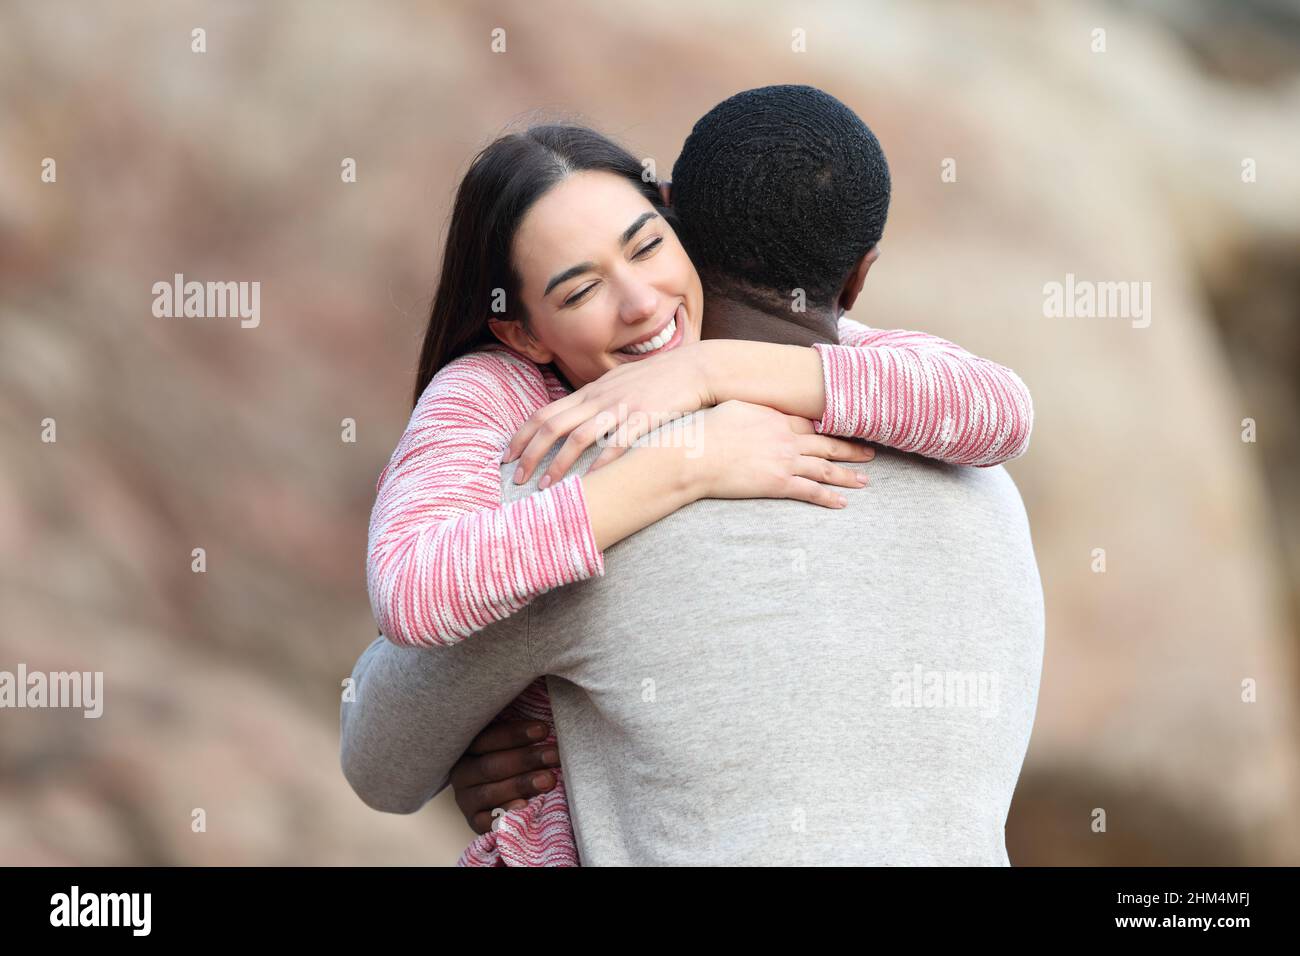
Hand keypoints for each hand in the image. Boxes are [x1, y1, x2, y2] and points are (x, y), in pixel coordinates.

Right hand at [448, 720, 561, 833]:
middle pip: (490, 766)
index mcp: (467, 746)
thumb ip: (523, 726)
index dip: (515, 734)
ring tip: (549, 779)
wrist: (504, 792)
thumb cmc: (515, 755)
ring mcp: (465, 799)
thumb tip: (546, 705)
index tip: (543, 730)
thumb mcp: (513, 739)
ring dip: (521, 784)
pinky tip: (525, 806)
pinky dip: (506, 812)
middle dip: (525, 759)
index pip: (486, 738)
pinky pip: (486, 821)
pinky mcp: (474, 822)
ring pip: (490, 792)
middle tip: (554, 755)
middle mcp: (461, 772)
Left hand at [504, 341, 714, 489]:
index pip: (544, 412)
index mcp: (589, 392)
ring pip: (578, 437)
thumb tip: (574, 420)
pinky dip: (600, 463)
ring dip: (558, 464)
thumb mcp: (618, 386)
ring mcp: (620, 408)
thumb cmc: (656, 380)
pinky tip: (589, 480)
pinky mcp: (643, 417)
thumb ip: (595, 402)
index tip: (507, 456)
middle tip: (516, 478)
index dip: (522, 435)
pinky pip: (617, 443)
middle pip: (552, 426)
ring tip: (546, 487)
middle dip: (530, 454)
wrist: (693, 368)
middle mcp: (599, 399)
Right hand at [689, 400, 873, 506]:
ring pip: (824, 468)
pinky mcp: (778, 483)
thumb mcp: (733, 408)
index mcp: (776, 418)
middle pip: (826, 444)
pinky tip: (842, 503)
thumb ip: (753, 408)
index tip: (846, 430)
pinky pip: (810, 491)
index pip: (811, 424)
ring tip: (864, 480)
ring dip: (846, 475)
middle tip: (869, 452)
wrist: (697, 455)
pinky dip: (828, 498)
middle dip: (850, 449)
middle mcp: (786, 439)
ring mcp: (785, 461)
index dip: (830, 428)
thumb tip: (758, 410)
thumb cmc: (707, 430)